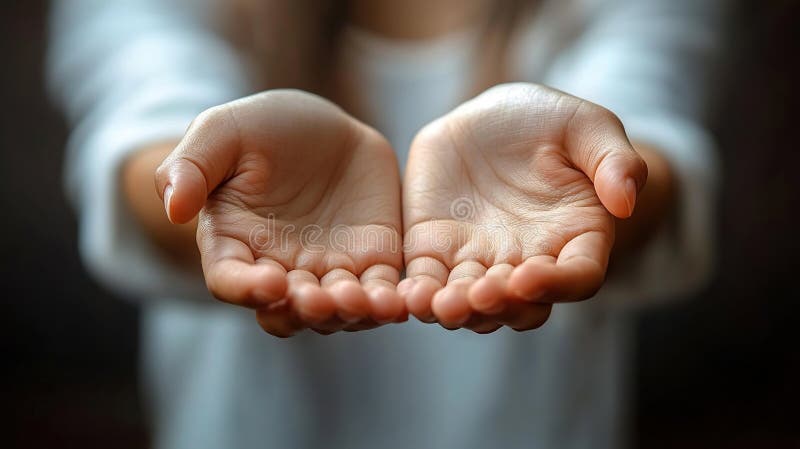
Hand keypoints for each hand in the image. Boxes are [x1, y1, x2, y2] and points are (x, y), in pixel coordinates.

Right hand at [156, 90, 405, 336]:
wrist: (325, 125)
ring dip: (350, 313)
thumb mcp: (222, 132)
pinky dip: (388, 303)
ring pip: (336, 311)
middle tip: (323, 298)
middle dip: (306, 309)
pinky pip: (381, 292)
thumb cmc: (263, 128)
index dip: (246, 288)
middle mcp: (279, 268)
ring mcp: (327, 271)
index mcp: (235, 244)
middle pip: (288, 309)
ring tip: (368, 301)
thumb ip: (191, 166)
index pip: (231, 279)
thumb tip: (173, 208)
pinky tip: (399, 302)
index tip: (269, 282)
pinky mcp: (371, 262)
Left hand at [398, 83, 647, 332]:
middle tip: (479, 295)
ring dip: (456, 310)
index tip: (528, 276)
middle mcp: (529, 262)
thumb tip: (627, 201)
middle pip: (520, 304)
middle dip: (499, 305)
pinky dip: (418, 294)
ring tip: (438, 305)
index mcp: (575, 239)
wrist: (492, 118)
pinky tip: (406, 297)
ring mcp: (480, 261)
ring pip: (471, 304)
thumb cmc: (550, 123)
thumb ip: (614, 160)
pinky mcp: (436, 251)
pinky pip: (428, 281)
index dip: (556, 283)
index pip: (576, 276)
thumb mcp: (588, 127)